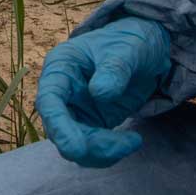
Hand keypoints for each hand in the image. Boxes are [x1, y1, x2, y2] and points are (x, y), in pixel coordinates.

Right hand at [34, 18, 171, 167]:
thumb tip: (99, 93)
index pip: (49, 100)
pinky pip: (92, 149)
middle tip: (121, 146)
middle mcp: (62, 93)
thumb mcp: (127, 49)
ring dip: (101, 152)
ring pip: (75, 145)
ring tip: (133, 142)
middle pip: (59, 130)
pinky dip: (109, 153)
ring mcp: (75, 111)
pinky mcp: (91, 125)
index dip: (59, 126)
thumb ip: (114, 69)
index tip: (76, 148)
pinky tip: (132, 142)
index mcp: (61, 67)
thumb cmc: (130, 41)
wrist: (146, 49)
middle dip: (88, 145)